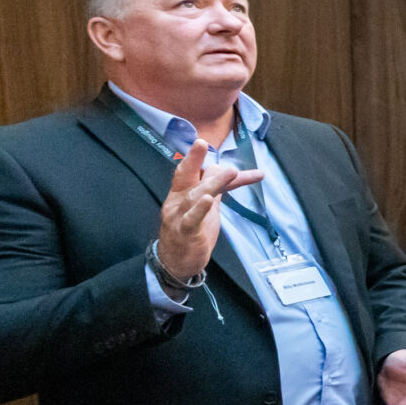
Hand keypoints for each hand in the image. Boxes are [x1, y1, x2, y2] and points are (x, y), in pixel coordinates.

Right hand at [157, 139, 265, 280]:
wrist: (176, 263)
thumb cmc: (191, 231)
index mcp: (181, 193)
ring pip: (194, 196)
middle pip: (185, 177)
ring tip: (229, 172)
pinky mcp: (185, 232)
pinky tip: (207, 200)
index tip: (203, 141)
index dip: (196, 157)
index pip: (190, 171)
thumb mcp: (207, 207)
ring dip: (212, 183)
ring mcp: (178, 216)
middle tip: (202, 143)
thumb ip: (217, 189)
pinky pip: (191, 219)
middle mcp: (177, 201)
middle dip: (193, 159)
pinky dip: (200, 209)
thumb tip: (228, 170)